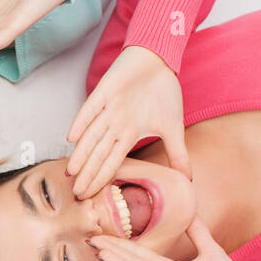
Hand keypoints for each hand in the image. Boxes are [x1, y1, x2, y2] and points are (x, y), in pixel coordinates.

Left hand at [66, 46, 189, 197]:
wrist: (159, 61)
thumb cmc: (163, 93)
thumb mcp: (173, 128)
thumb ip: (177, 154)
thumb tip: (188, 180)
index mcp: (127, 136)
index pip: (111, 163)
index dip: (101, 179)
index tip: (90, 198)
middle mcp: (114, 126)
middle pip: (98, 154)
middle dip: (87, 174)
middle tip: (76, 194)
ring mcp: (108, 109)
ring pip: (91, 135)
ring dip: (81, 153)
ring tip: (71, 171)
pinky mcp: (104, 91)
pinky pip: (90, 108)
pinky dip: (81, 121)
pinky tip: (71, 136)